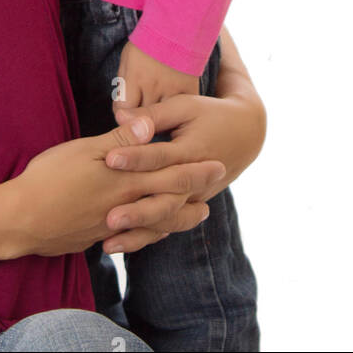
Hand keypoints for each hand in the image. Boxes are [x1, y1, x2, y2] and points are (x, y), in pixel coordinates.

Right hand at [8, 123, 224, 259]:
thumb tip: (151, 125)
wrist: (23, 219)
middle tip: (218, 182)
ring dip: (182, 216)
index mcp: (126, 181)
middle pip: (171, 200)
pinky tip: (155, 230)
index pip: (171, 175)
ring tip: (200, 213)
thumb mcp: (84, 149)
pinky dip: (154, 232)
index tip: (218, 164)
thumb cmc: (49, 177)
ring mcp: (114, 226)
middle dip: (197, 191)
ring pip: (158, 222)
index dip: (196, 170)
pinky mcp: (99, 238)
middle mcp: (126, 207)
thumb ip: (120, 140)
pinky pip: (137, 236)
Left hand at [100, 84, 265, 253]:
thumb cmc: (208, 114)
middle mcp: (195, 181)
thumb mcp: (184, 106)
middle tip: (109, 218)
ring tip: (108, 243)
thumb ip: (153, 115)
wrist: (244, 134)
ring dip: (138, 233)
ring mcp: (194, 198)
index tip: (109, 160)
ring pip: (166, 221)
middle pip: (165, 200)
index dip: (135, 157)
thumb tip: (120, 117)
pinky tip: (117, 245)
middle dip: (137, 211)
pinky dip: (143, 238)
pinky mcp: (189, 206)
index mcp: (192, 152)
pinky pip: (166, 226)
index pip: (160, 157)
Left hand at [113, 41, 197, 118]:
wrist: (177, 28)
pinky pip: (182, 113)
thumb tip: (121, 111)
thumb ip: (124, 84)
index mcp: (135, 76)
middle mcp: (153, 85)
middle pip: (143, 118)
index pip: (123, 110)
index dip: (123, 113)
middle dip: (140, 118)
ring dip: (160, 120)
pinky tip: (175, 111)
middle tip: (142, 114)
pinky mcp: (190, 91)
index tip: (126, 111)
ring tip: (159, 115)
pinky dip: (177, 115)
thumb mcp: (127, 59)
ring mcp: (173, 89)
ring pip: (163, 120)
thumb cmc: (148, 43)